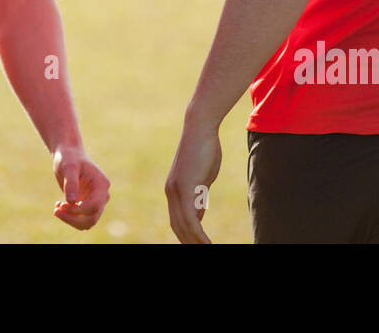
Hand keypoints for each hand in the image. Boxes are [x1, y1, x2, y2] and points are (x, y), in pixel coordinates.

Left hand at [52, 145, 109, 229]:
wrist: (68, 154)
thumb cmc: (69, 157)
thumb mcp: (68, 167)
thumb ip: (71, 183)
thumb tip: (71, 202)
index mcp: (102, 184)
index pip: (94, 206)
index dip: (78, 210)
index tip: (62, 205)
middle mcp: (102, 195)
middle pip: (92, 218)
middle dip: (73, 218)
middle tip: (56, 210)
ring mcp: (96, 201)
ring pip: (88, 222)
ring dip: (71, 220)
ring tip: (57, 209)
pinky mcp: (87, 205)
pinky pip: (81, 219)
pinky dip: (70, 218)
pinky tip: (59, 206)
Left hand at [164, 123, 221, 243]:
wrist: (201, 127)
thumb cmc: (205, 149)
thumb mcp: (202, 179)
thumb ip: (199, 197)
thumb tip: (198, 218)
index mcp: (174, 190)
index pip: (177, 220)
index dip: (186, 236)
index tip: (196, 244)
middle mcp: (170, 192)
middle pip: (177, 226)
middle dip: (189, 242)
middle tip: (202, 250)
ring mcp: (175, 190)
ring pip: (183, 225)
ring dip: (195, 242)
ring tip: (207, 250)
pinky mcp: (184, 187)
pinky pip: (190, 218)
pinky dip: (198, 234)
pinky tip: (206, 243)